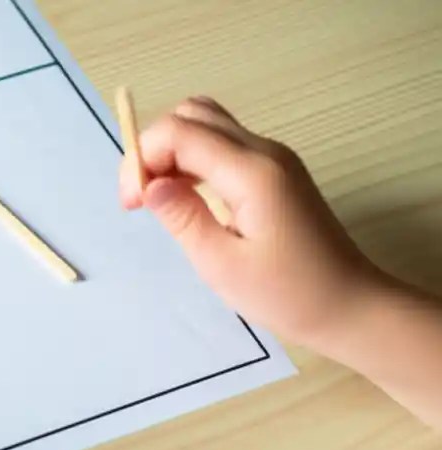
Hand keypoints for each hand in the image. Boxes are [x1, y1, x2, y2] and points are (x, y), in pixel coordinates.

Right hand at [119, 96, 385, 348]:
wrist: (349, 304)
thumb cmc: (286, 294)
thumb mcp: (221, 264)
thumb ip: (182, 217)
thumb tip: (149, 185)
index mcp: (252, 173)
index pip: (180, 132)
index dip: (142, 158)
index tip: (131, 204)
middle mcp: (264, 151)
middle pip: (193, 114)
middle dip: (154, 147)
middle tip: (142, 197)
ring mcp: (273, 157)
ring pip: (208, 124)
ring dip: (172, 151)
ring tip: (160, 198)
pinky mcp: (275, 170)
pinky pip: (223, 145)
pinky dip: (193, 160)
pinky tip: (185, 197)